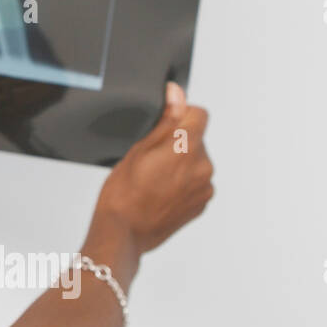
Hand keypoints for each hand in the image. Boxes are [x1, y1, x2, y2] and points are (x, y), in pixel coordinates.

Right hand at [91, 82, 215, 259]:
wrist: (123, 233)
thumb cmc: (122, 193)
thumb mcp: (138, 149)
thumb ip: (166, 119)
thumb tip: (177, 93)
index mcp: (187, 148)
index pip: (199, 114)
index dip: (180, 115)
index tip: (163, 127)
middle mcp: (203, 167)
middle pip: (196, 139)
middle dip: (177, 143)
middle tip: (148, 159)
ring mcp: (204, 187)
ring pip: (195, 161)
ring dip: (180, 164)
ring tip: (152, 179)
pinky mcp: (201, 203)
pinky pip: (195, 182)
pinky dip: (182, 183)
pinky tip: (159, 192)